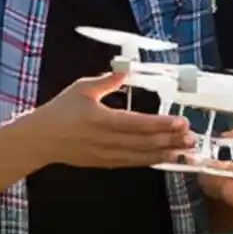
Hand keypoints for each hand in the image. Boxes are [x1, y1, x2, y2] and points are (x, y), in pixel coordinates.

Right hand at [22, 72, 195, 168]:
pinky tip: (166, 157)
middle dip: (171, 141)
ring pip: (141, 156)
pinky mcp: (105, 163)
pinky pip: (132, 163)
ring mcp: (106, 155)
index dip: (161, 124)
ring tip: (186, 151)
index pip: (137, 123)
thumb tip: (125, 70)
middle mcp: (105, 140)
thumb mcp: (81, 89)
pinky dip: (150, 161)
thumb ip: (106, 81)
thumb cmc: (60, 111)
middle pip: (144, 143)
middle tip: (192, 138)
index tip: (181, 122)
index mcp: (100, 120)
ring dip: (165, 153)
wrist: (40, 140)